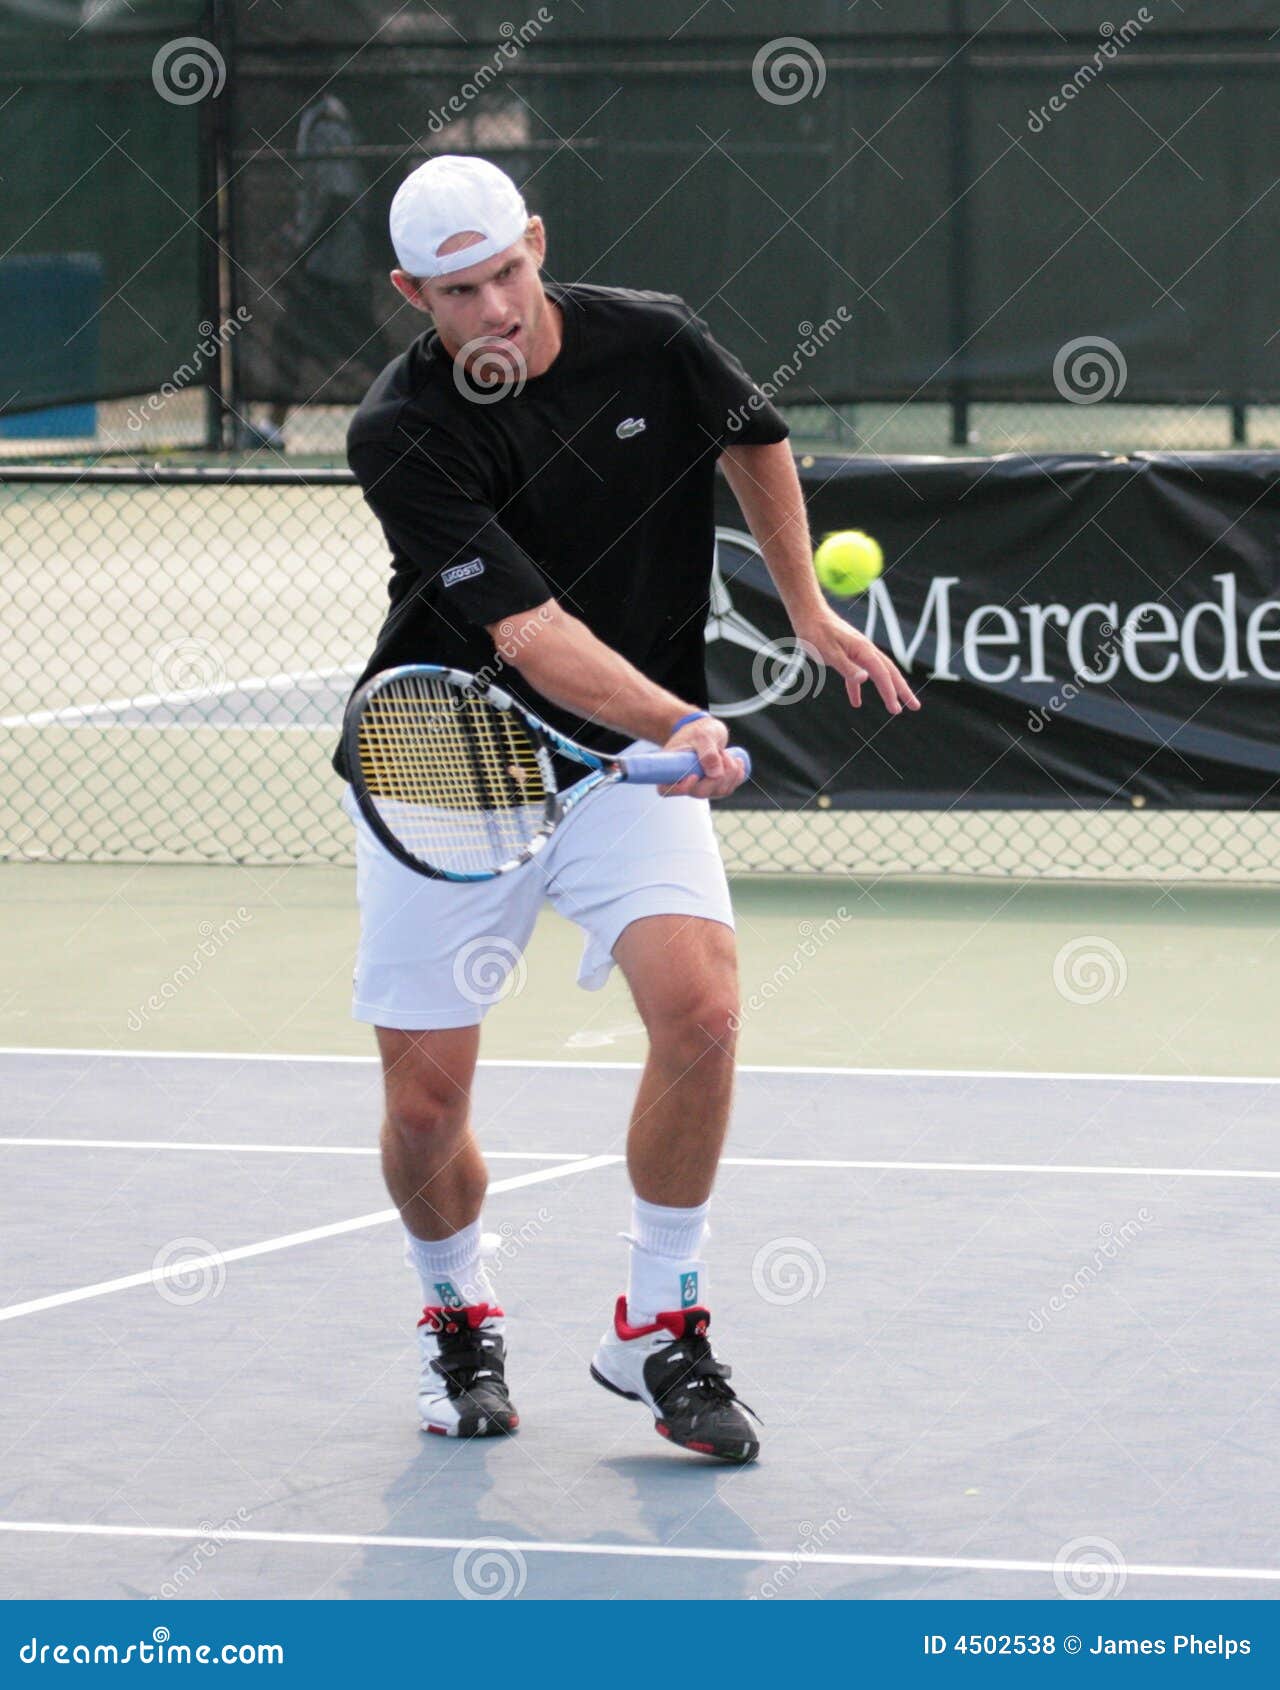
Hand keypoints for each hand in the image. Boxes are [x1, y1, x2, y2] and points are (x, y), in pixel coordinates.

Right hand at [657, 714, 746, 799]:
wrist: (705, 731)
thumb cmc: (697, 731)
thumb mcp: (702, 735)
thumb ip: (708, 752)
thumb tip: (715, 775)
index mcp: (671, 769)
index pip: (667, 790)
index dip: (681, 788)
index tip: (694, 775)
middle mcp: (684, 783)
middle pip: (701, 792)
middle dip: (716, 773)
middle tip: (719, 752)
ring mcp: (701, 787)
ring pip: (719, 791)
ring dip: (729, 770)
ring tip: (723, 752)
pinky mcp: (715, 787)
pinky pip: (729, 788)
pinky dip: (737, 774)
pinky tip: (736, 761)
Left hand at [793, 609, 920, 714]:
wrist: (809, 614)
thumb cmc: (816, 632)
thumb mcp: (828, 652)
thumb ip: (846, 667)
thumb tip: (866, 679)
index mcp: (864, 650)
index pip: (882, 675)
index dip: (890, 693)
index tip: (896, 710)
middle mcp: (866, 650)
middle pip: (889, 673)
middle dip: (902, 691)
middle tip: (915, 707)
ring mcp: (858, 652)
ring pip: (878, 673)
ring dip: (888, 690)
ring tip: (897, 707)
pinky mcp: (848, 654)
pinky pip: (858, 673)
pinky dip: (858, 688)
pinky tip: (856, 703)